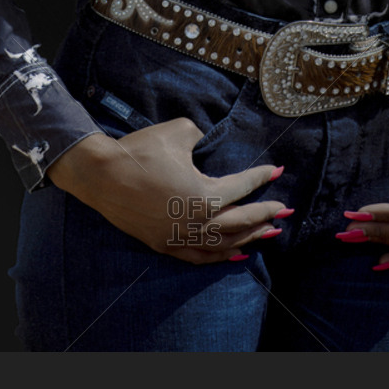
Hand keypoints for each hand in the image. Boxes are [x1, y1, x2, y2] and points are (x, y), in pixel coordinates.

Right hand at [47, 117, 286, 264]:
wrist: (101, 174)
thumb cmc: (140, 150)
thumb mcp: (177, 132)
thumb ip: (201, 135)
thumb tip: (207, 141)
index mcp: (202, 194)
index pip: (240, 188)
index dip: (260, 178)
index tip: (277, 172)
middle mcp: (195, 221)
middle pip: (240, 222)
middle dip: (266, 216)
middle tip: (286, 211)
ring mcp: (179, 237)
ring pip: (223, 244)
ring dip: (249, 238)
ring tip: (270, 233)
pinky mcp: (164, 245)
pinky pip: (200, 256)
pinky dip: (222, 256)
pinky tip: (237, 254)